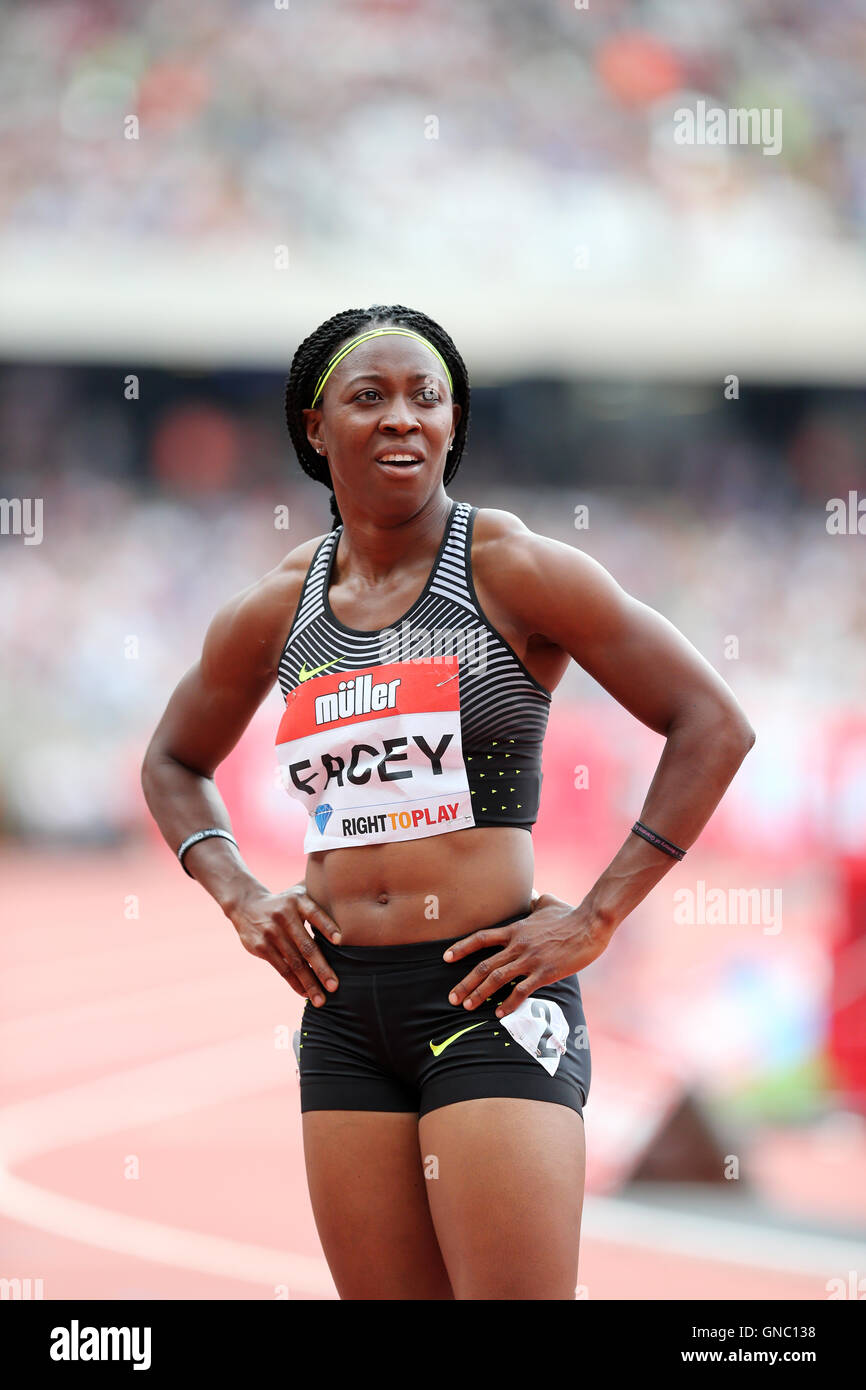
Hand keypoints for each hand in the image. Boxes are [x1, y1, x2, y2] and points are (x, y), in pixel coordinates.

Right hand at [228, 882, 340, 1004]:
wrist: (246, 905)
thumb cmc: (284, 902)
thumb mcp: (298, 893)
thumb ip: (320, 895)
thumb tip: (351, 898)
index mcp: (298, 901)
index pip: (315, 913)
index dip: (327, 926)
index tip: (339, 941)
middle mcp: (284, 916)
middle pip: (306, 946)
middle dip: (321, 968)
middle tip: (334, 986)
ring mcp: (271, 932)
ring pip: (294, 963)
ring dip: (309, 983)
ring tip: (321, 999)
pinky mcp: (261, 947)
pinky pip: (282, 968)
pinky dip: (295, 983)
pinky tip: (305, 993)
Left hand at [442, 892, 613, 1017]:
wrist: (590, 924)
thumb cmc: (570, 913)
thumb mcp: (548, 903)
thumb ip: (535, 901)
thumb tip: (532, 894)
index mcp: (515, 929)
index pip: (481, 938)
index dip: (461, 948)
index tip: (446, 957)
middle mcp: (518, 945)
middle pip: (484, 964)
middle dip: (466, 983)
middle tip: (452, 998)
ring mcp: (531, 959)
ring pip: (498, 978)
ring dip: (480, 994)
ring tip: (467, 1006)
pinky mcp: (545, 972)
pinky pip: (522, 990)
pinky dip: (508, 1003)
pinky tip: (499, 1014)